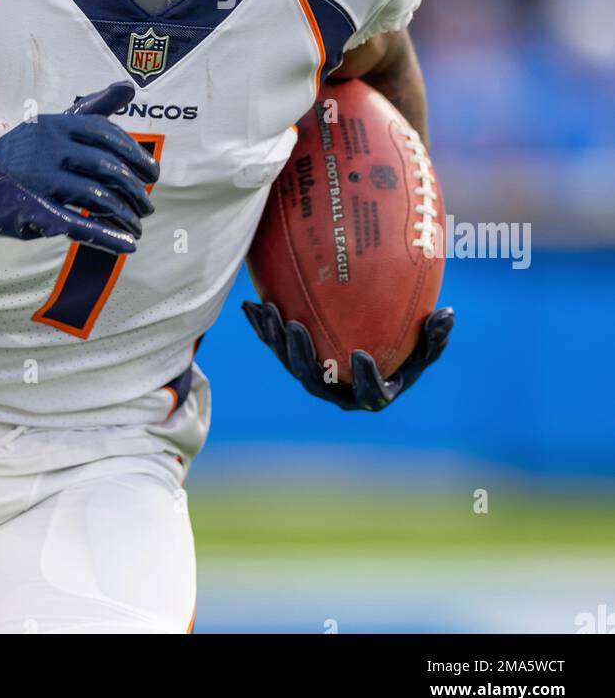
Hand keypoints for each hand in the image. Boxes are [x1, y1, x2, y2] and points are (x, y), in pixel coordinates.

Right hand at [0, 82, 158, 251]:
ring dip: (125, 213)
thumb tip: (129, 87)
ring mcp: (40, 181)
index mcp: (56, 125)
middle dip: (135, 188)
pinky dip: (108, 236)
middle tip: (148, 203)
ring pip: (96, 196)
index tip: (152, 173)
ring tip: (137, 222)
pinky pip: (79, 224)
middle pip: (106, 166)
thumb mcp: (52, 125)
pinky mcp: (35, 212)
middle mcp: (48, 149)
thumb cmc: (21, 154)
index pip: (107, 135)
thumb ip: (92, 108)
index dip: (135, 155)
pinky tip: (128, 244)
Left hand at [241, 300, 453, 411]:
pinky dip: (262, 325)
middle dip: (301, 355)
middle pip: (314, 378)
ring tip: (269, 310)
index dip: (364, 379)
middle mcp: (336, 389)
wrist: (371, 348)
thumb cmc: (404, 351)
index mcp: (371, 392)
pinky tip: (250, 303)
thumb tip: (447, 314)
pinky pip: (276, 343)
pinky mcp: (294, 358)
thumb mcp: (425, 348)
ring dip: (275, 337)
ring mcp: (313, 375)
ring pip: (289, 361)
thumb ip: (435, 336)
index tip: (361, 355)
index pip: (368, 394)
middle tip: (296, 327)